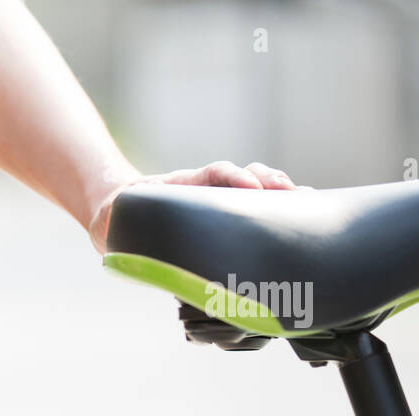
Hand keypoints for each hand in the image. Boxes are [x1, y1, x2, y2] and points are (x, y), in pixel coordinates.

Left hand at [88, 161, 297, 252]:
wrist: (117, 212)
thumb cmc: (118, 218)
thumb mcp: (113, 222)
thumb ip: (114, 228)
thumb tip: (110, 238)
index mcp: (181, 187)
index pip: (213, 173)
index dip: (233, 176)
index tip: (251, 187)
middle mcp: (206, 189)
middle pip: (245, 174)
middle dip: (270, 181)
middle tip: (292, 193)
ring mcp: (219, 200)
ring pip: (257, 188)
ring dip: (281, 193)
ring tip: (307, 204)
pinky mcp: (225, 216)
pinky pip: (257, 209)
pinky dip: (280, 210)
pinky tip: (304, 219)